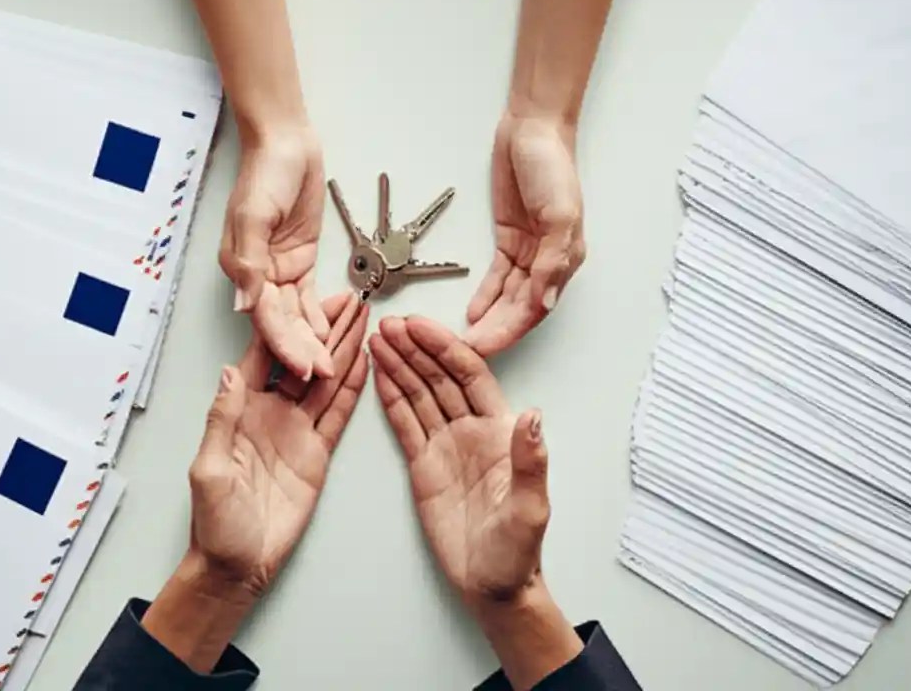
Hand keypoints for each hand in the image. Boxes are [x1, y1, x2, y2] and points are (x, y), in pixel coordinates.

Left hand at [141, 293, 367, 672]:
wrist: (237, 567)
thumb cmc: (215, 525)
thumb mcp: (210, 469)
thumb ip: (222, 419)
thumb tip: (229, 373)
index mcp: (242, 410)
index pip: (264, 357)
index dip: (285, 327)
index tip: (304, 299)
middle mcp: (271, 413)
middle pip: (302, 361)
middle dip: (325, 329)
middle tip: (349, 300)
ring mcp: (296, 431)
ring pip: (325, 381)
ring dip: (344, 351)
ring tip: (364, 320)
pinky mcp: (317, 453)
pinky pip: (338, 414)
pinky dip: (353, 388)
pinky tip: (365, 365)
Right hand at [220, 125, 333, 381]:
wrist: (287, 143)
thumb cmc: (266, 172)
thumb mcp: (253, 214)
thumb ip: (249, 261)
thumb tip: (245, 304)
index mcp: (240, 267)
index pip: (263, 316)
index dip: (283, 345)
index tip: (302, 368)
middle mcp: (257, 275)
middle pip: (281, 322)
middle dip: (300, 351)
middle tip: (323, 376)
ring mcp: (279, 270)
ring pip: (296, 315)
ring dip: (311, 340)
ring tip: (331, 366)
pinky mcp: (300, 261)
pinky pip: (309, 297)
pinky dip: (319, 317)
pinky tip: (330, 338)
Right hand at [371, 315, 582, 687]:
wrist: (494, 585)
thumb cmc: (518, 552)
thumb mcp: (531, 507)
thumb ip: (531, 460)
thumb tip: (534, 417)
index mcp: (499, 432)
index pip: (469, 376)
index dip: (445, 348)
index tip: (421, 327)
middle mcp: (471, 431)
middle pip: (439, 377)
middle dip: (414, 348)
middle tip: (388, 325)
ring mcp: (446, 446)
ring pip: (419, 394)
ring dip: (398, 365)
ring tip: (376, 340)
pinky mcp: (423, 466)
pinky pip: (405, 424)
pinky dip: (390, 397)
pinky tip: (378, 376)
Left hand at [464, 115, 585, 355]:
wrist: (533, 130)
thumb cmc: (553, 164)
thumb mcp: (558, 212)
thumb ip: (552, 259)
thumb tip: (545, 301)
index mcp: (567, 257)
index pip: (537, 307)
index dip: (511, 330)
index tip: (486, 348)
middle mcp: (549, 260)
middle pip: (520, 308)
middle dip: (495, 332)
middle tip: (467, 352)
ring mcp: (529, 252)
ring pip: (507, 297)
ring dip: (489, 319)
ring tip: (466, 339)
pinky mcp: (510, 241)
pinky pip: (497, 278)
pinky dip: (486, 297)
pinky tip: (473, 313)